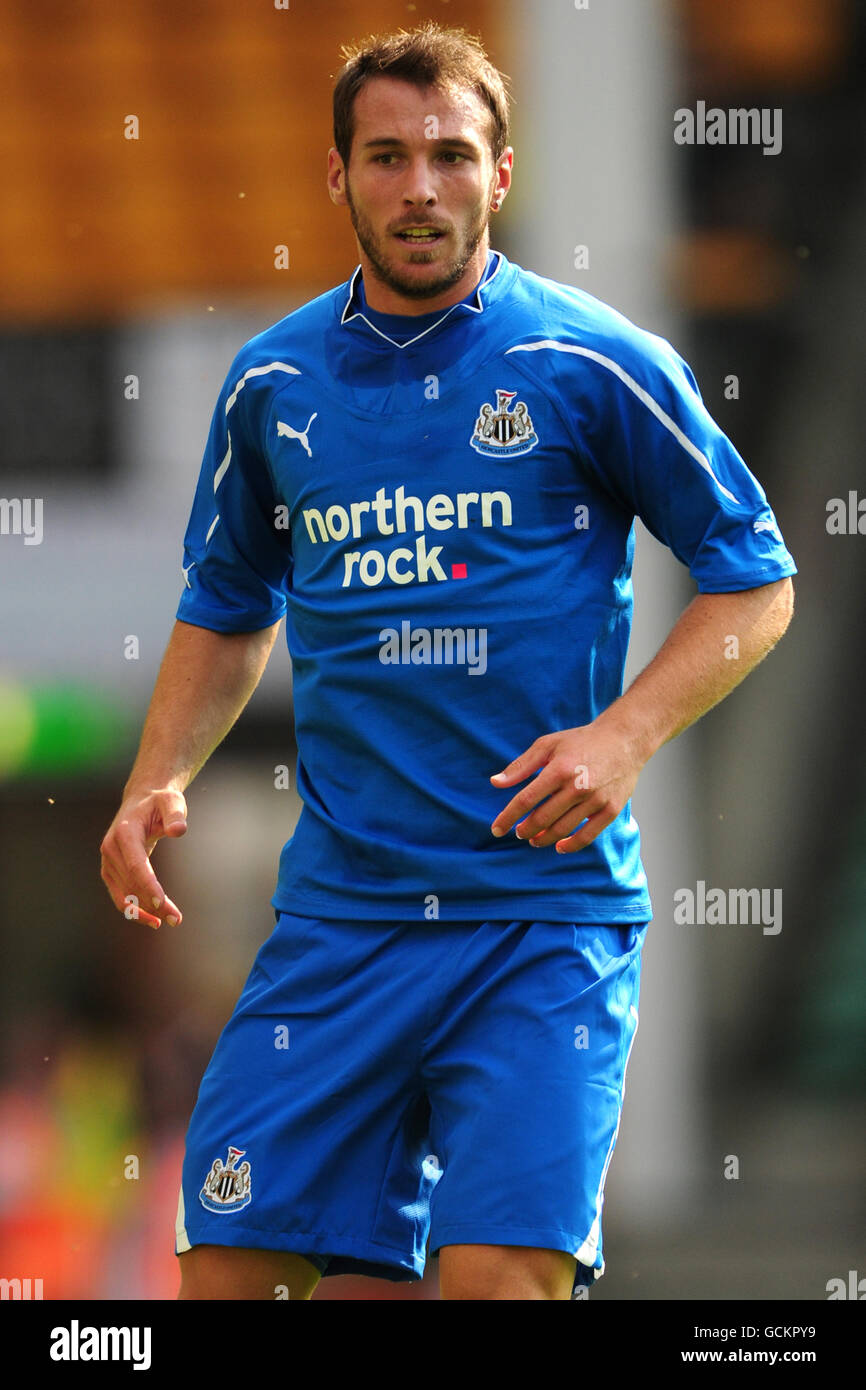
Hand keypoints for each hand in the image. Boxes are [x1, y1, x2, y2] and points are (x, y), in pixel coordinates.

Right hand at [100, 789, 187, 927]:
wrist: (141, 801)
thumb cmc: (159, 802)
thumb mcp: (172, 801)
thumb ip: (175, 815)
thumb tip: (178, 830)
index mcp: (125, 832)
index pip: (136, 864)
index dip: (147, 885)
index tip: (161, 903)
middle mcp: (111, 848)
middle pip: (132, 883)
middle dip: (153, 904)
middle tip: (177, 919)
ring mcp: (107, 861)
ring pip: (125, 894)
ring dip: (146, 911)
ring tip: (172, 919)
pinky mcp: (110, 871)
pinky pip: (120, 896)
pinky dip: (134, 910)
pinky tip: (153, 919)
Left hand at [489, 718, 645, 852]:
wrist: (624, 740)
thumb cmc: (581, 741)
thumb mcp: (548, 745)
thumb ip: (521, 766)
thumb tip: (495, 783)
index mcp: (559, 769)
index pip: (526, 800)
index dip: (508, 817)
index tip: (496, 829)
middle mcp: (578, 786)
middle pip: (543, 818)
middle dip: (525, 830)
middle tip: (519, 833)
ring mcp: (596, 800)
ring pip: (563, 829)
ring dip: (544, 839)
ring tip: (535, 839)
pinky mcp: (611, 809)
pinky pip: (588, 836)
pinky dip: (571, 845)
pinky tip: (559, 847)